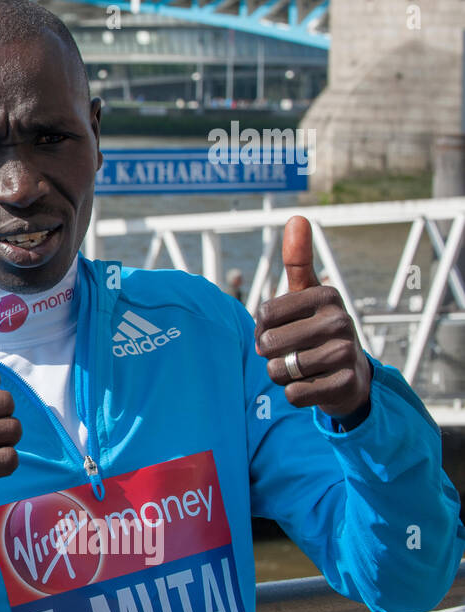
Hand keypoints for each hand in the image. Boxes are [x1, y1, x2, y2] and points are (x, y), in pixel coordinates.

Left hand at [254, 216, 371, 417]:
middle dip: (270, 354)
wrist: (350, 376)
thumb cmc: (317, 328)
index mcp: (326, 295)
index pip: (263, 315)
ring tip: (302, 368)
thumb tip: (297, 217)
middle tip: (290, 352)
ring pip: (279, 370)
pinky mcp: (345, 385)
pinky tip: (312, 385)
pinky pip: (294, 393)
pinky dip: (294, 393)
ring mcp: (345, 353)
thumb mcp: (308, 293)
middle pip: (269, 344)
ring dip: (281, 374)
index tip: (281, 329)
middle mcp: (340, 321)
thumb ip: (298, 260)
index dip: (261, 329)